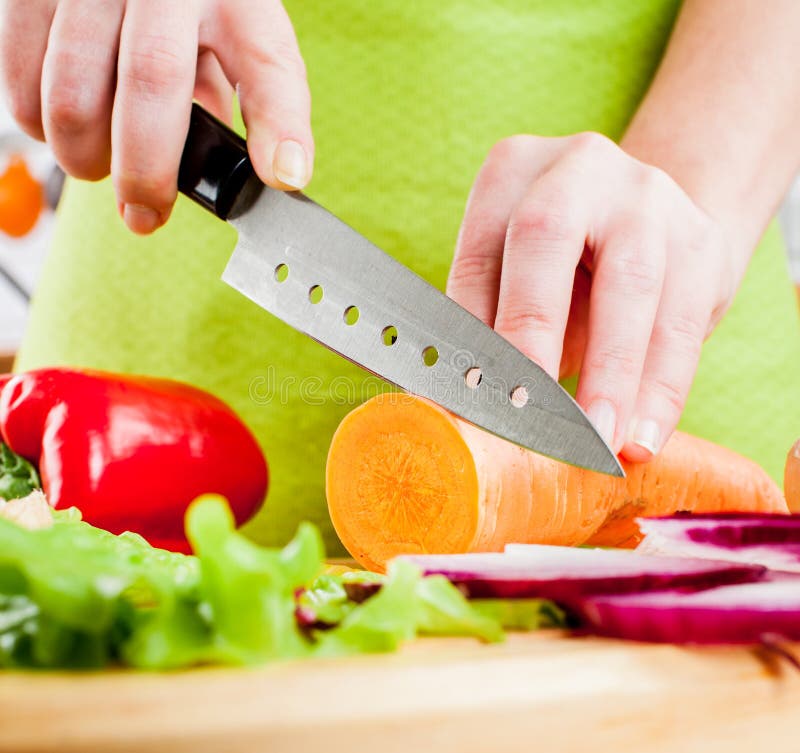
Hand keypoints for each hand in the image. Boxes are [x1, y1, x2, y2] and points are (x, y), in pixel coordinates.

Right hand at [0, 0, 312, 233]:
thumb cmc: (194, 7)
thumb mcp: (243, 40)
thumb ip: (259, 102)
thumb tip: (272, 173)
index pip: (267, 61)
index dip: (278, 124)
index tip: (281, 176)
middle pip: (151, 83)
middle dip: (146, 172)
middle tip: (145, 212)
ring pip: (72, 93)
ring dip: (85, 156)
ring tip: (101, 166)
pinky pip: (18, 80)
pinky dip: (39, 125)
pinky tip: (67, 128)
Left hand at [447, 133, 740, 461]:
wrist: (651, 227)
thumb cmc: (562, 269)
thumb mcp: (514, 280)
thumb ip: (490, 328)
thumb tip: (462, 406)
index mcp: (510, 172)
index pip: (478, 252)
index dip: (472, 328)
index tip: (473, 396)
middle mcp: (576, 167)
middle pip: (545, 238)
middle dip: (533, 331)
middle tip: (531, 410)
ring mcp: (647, 193)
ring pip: (629, 283)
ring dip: (613, 375)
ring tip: (601, 443)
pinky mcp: (700, 239)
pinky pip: (683, 322)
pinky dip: (661, 389)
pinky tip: (643, 436)